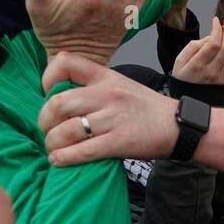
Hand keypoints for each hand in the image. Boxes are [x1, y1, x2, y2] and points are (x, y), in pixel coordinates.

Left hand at [40, 52, 179, 165]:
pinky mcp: (120, 142)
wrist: (179, 126)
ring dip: (52, 144)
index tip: (47, 94)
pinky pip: (83, 151)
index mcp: (105, 77)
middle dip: (44, 121)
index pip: (66, 63)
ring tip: (54, 149)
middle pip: (58, 103)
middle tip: (47, 130)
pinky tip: (60, 161)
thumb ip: (94, 87)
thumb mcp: (121, 85)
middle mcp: (107, 94)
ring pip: (66, 130)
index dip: (48, 78)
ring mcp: (114, 118)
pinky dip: (65, 158)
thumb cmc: (146, 109)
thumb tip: (60, 100)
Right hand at [171, 15, 223, 86]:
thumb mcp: (180, 61)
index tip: (216, 20)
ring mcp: (220, 78)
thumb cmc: (183, 78)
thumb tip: (209, 37)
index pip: (213, 43)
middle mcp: (211, 72)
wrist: (188, 100)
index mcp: (197, 65)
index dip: (217, 29)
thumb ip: (193, 47)